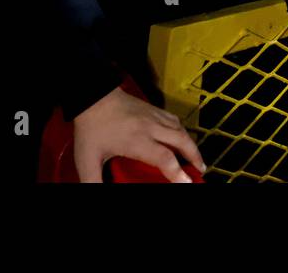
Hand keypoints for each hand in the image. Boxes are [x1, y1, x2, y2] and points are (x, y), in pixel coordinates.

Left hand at [72, 87, 204, 183]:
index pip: (165, 158)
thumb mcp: (88, 160)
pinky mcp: (154, 109)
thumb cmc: (91, 128)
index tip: (186, 183)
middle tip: (200, 169)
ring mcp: (154, 116)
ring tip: (195, 156)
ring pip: (181, 129)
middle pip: (181, 141)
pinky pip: (175, 120)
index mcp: (137, 141)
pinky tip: (181, 137)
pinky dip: (182, 130)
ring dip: (191, 144)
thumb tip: (95, 192)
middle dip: (195, 157)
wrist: (93, 96)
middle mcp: (150, 128)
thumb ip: (93, 181)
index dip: (178, 173)